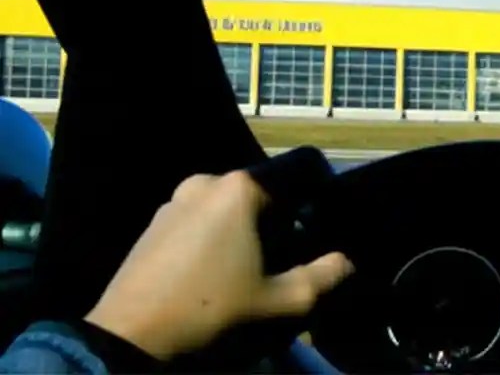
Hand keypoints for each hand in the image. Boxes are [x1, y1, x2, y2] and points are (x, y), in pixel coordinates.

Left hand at [85, 170, 352, 360]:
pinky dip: (209, 247)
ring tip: (241, 279)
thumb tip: (346, 262)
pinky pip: (195, 227)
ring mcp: (171, 204)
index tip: (308, 247)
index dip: (308, 215)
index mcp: (238, 188)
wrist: (130, 339)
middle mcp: (204, 182)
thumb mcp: (280, 302)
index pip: (294, 183)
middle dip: (272, 229)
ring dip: (239, 239)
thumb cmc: (212, 311)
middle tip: (275, 269)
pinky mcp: (149, 229)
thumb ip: (323, 277)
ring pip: (224, 214)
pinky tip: (209, 281)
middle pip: (258, 200)